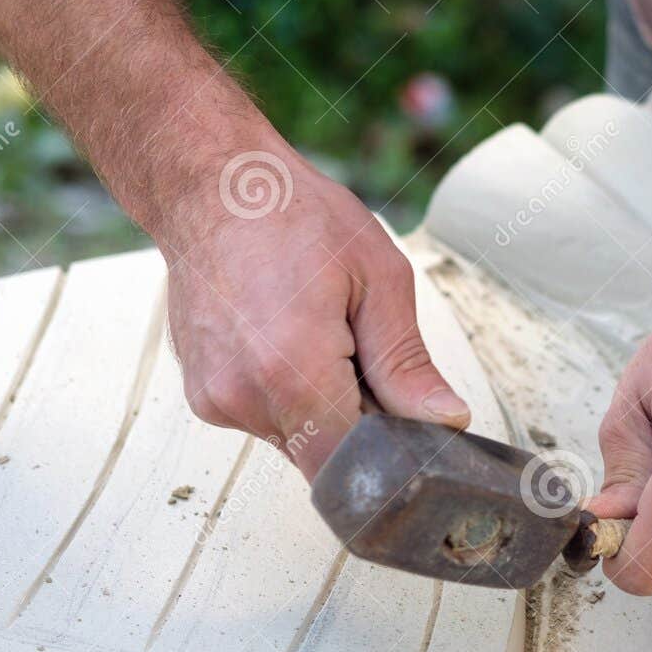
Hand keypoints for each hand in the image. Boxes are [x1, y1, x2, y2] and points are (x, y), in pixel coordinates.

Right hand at [160, 145, 469, 478]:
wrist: (211, 186)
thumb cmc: (293, 216)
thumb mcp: (378, 279)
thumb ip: (407, 363)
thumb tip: (445, 420)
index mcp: (293, 373)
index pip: (356, 465)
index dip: (392, 452)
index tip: (412, 422)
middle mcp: (245, 398)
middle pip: (329, 456)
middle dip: (362, 422)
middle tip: (364, 349)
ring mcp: (217, 401)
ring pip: (300, 439)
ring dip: (327, 406)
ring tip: (323, 332)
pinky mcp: (205, 396)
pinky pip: (269, 418)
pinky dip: (293, 394)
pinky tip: (291, 338)